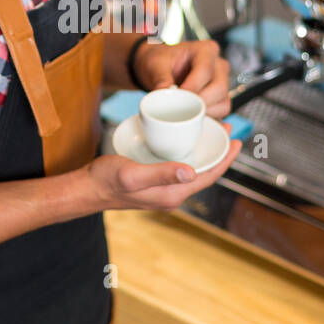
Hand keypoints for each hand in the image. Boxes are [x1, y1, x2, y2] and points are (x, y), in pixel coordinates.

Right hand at [85, 122, 240, 211]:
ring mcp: (164, 189)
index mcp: (172, 194)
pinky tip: (186, 140)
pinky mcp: (155, 182)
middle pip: (204, 172)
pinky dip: (188, 153)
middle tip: (226, 129)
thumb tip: (191, 172)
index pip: (208, 176)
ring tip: (211, 132)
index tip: (237, 141)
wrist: (86, 189)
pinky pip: (180, 168)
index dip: (225, 159)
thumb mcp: (133, 174)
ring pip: (193, 169)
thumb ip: (161, 174)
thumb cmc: (106, 181)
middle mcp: (172, 194)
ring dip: (204, 151)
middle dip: (218, 152)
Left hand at [134, 37, 230, 119]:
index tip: (178, 97)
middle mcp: (218, 66)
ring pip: (223, 103)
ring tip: (185, 113)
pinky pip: (221, 113)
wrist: (160, 69)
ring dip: (205, 113)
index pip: (205, 70)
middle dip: (200, 103)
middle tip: (181, 109)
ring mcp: (222, 83)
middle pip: (219, 88)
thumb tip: (163, 93)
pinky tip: (194, 124)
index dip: (192, 87)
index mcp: (206, 51)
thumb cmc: (161, 62)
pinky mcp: (219, 99)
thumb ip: (160, 77)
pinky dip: (209, 120)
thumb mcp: (155, 63)